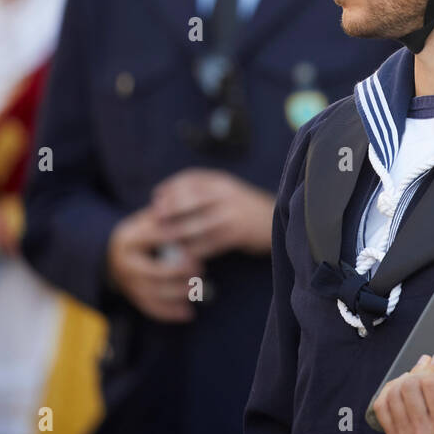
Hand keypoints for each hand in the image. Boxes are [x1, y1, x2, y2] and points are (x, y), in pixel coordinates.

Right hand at [107, 207, 199, 321]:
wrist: (115, 253)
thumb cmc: (143, 232)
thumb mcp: (149, 219)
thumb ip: (166, 215)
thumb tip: (190, 204)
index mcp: (129, 238)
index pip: (155, 237)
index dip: (178, 236)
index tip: (198, 237)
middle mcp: (124, 263)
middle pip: (153, 272)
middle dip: (178, 272)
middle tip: (200, 268)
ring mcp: (127, 283)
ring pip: (153, 294)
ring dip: (178, 293)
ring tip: (197, 288)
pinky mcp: (133, 297)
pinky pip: (151, 309)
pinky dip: (170, 313)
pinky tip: (189, 313)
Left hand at [151, 169, 272, 258]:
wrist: (279, 219)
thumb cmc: (245, 208)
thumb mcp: (227, 191)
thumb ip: (202, 191)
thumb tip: (164, 196)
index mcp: (222, 182)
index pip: (190, 179)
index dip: (170, 188)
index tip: (156, 198)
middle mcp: (227, 194)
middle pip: (189, 199)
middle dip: (169, 209)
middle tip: (154, 219)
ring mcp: (232, 214)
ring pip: (196, 224)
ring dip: (177, 234)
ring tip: (165, 240)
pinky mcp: (237, 234)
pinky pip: (208, 243)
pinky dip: (194, 250)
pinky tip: (185, 255)